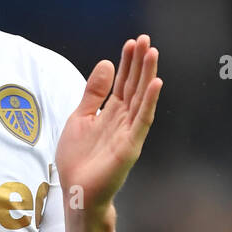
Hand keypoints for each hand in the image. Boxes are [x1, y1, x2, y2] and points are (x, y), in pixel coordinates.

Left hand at [56, 35, 161, 213]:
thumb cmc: (78, 160)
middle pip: (134, 86)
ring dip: (147, 76)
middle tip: (145, 39)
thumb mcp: (80, 118)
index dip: (127, 63)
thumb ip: (93, 94)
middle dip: (139, 63)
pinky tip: (156, 84)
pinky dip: (150, 102)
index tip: (131, 42)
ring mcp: (128, 133)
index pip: (122, 82)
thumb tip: (106, 63)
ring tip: (152, 53)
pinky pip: (142, 121)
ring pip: (141, 99)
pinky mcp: (130, 146)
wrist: (76, 192)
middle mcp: (123, 120)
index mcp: (111, 113)